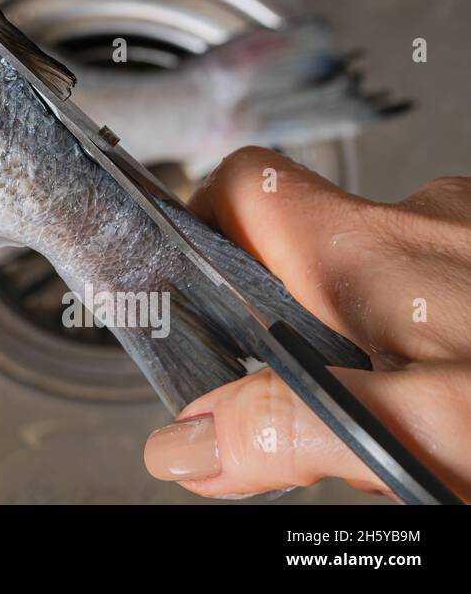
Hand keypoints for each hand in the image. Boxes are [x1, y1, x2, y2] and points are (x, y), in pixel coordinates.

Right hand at [143, 147, 470, 500]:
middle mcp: (422, 224)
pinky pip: (439, 291)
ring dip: (368, 345)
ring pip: (380, 281)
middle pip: (307, 250)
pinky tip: (448, 402)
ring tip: (396, 425)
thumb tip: (184, 442)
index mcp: (370, 248)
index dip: (198, 225)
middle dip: (293, 329)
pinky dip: (424, 342)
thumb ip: (292, 428)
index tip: (185, 291)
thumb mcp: (416, 430)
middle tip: (307, 409)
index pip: (242, 186)